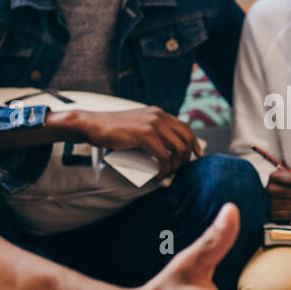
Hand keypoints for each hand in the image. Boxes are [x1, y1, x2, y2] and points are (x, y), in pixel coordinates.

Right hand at [75, 107, 201, 179]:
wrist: (92, 125)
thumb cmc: (112, 130)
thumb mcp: (138, 127)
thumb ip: (152, 133)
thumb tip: (166, 152)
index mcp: (158, 113)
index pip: (185, 128)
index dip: (194, 144)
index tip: (197, 156)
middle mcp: (159, 116)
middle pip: (186, 138)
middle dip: (187, 157)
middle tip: (180, 170)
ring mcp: (153, 123)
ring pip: (178, 148)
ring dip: (177, 166)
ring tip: (169, 174)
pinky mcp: (145, 134)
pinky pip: (164, 156)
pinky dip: (165, 169)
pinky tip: (161, 176)